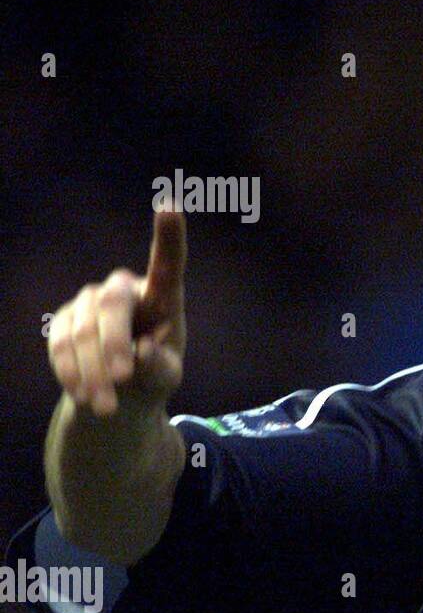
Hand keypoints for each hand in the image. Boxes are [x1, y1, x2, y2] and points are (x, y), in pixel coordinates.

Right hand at [47, 208, 187, 416]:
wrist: (118, 395)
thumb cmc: (153, 377)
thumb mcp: (165, 378)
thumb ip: (160, 368)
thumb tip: (143, 351)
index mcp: (162, 298)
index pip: (167, 264)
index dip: (168, 236)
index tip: (170, 206)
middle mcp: (124, 290)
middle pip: (112, 304)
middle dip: (114, 344)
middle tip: (124, 380)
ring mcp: (89, 302)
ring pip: (83, 329)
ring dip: (93, 370)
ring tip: (107, 406)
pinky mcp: (64, 320)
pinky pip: (61, 343)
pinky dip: (72, 371)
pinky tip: (84, 395)